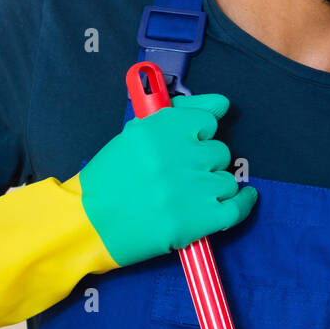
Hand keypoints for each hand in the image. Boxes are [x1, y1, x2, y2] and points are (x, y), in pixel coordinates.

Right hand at [78, 93, 257, 268]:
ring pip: (228, 181)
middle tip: (183, 177)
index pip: (208, 121)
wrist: (87, 224)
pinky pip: (237, 208)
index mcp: (161, 128)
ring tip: (192, 196)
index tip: (193, 144)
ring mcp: (192, 189)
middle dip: (205, 163)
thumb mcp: (134, 135)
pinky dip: (242, 204)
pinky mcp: (199, 220)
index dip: (201, 134)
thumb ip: (176, 115)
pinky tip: (240, 201)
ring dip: (215, 187)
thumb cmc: (108, 180)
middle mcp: (180, 154)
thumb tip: (221, 104)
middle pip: (220, 152)